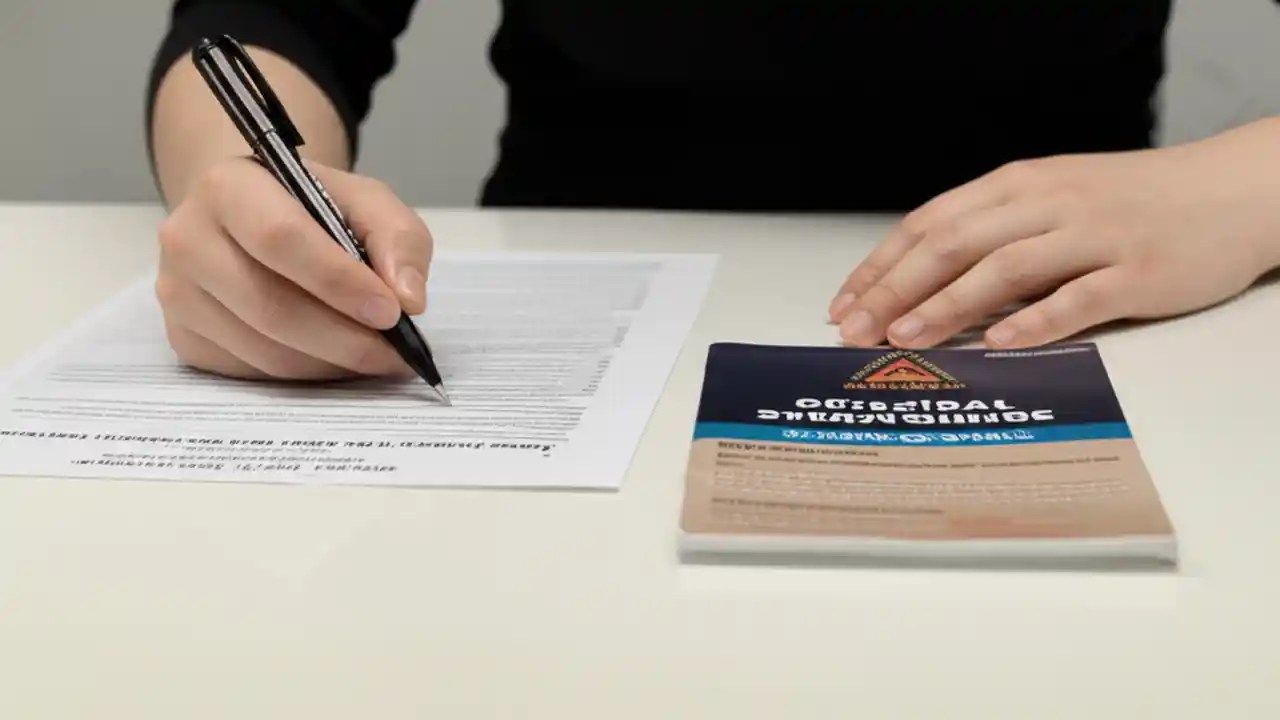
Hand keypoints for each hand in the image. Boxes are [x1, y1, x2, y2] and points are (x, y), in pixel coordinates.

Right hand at [155, 157, 431, 379]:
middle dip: (344, 338)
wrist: (251, 220)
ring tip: (375, 356)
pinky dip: (304, 373)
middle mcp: (188, 238)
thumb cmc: (311, 208)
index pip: (280, 238)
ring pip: (263, 349)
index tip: (391, 312)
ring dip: (330, 363)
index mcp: (229, 186)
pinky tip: (333, 357)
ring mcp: (176, 293)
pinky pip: (251, 371)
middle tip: (395, 352)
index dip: (339, 281)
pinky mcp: (183, 337)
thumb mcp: (365, 201)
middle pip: (269, 305)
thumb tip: (409, 299)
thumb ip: (398, 239)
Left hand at [828, 118, 1279, 348]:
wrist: (1228, 192)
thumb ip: (993, 230)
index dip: (882, 264)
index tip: (843, 303)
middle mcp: (1049, 203)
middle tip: (853, 330)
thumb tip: (919, 282)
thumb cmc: (1128, 202)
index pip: (932, 222)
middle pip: (956, 244)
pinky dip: (1035, 322)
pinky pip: (1079, 298)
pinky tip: (998, 344)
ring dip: (947, 303)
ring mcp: (1094, 236)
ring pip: (1006, 268)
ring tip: (903, 336)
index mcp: (1019, 184)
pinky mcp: (1137, 272)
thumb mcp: (1051, 198)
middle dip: (895, 289)